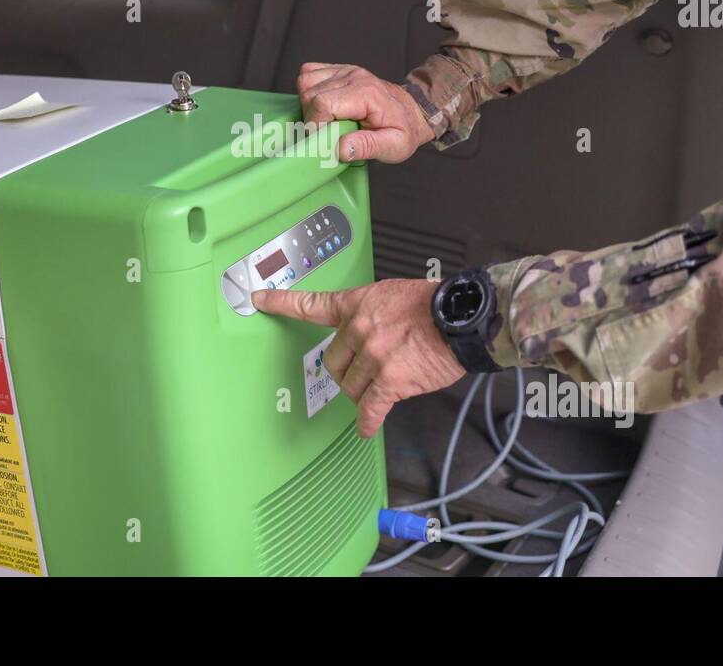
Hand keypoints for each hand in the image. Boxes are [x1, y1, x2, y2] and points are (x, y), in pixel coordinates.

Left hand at [252, 279, 465, 436]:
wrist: (461, 318)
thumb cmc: (434, 304)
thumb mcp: (393, 294)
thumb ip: (372, 313)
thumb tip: (367, 331)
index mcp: (357, 305)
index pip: (312, 305)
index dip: (282, 303)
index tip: (260, 300)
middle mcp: (359, 330)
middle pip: (334, 362)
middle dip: (346, 371)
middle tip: (364, 371)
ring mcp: (372, 357)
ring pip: (351, 387)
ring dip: (364, 391)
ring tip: (385, 384)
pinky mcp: (389, 381)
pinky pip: (371, 408)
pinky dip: (369, 421)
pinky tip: (368, 427)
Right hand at [297, 63, 434, 163]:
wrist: (412, 111)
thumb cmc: (403, 129)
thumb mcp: (393, 147)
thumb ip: (367, 147)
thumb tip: (341, 149)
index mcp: (366, 94)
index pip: (323, 103)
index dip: (316, 125)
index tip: (324, 139)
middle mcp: (354, 76)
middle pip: (310, 94)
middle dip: (312, 119)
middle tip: (329, 133)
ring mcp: (345, 71)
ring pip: (305, 82)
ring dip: (308, 105)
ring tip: (326, 120)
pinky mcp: (338, 70)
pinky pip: (309, 73)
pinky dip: (309, 90)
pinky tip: (324, 105)